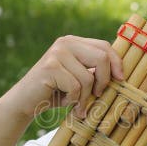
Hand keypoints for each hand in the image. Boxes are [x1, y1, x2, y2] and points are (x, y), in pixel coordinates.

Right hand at [4, 35, 123, 120]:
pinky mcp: (50, 67)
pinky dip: (73, 100)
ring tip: (75, 102)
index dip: (116, 63)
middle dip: (104, 81)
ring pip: (88, 77)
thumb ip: (94, 70)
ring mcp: (57, 53)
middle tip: (97, 95)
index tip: (120, 79)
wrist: (25, 102)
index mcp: (74, 42)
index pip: (104, 46)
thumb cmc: (56, 92)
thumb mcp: (78, 77)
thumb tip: (122, 74)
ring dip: (84, 96)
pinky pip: (75, 87)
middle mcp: (65, 43)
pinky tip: (64, 101)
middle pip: (102, 58)